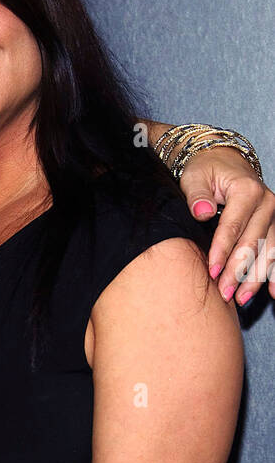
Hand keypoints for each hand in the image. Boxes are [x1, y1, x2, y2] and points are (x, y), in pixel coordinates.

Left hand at [177, 146, 274, 304]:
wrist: (224, 163)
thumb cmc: (206, 172)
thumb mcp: (195, 177)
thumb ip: (197, 195)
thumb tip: (202, 212)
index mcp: (247, 190)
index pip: (233, 227)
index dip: (222, 251)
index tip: (212, 272)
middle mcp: (266, 203)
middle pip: (253, 243)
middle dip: (238, 271)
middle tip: (224, 293)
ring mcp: (273, 216)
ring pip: (268, 251)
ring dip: (255, 278)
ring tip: (240, 299)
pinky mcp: (274, 226)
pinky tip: (272, 292)